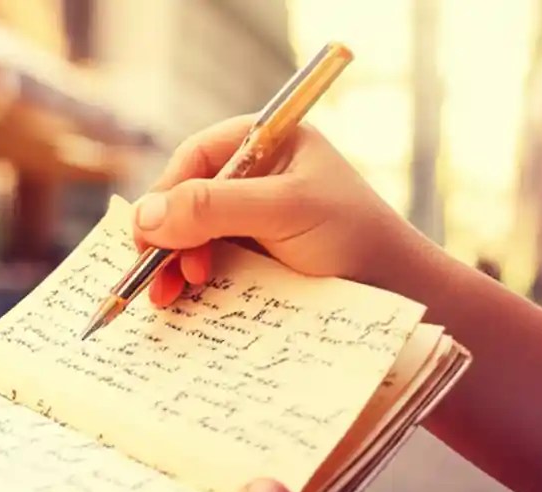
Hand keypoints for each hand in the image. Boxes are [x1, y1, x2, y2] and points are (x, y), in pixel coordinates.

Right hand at [133, 116, 427, 305]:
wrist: (397, 295)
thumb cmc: (353, 239)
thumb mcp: (283, 211)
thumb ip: (213, 207)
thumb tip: (143, 216)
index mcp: (268, 143)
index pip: (196, 158)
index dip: (167, 193)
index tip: (151, 233)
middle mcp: (255, 176)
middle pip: (185, 198)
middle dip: (166, 235)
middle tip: (158, 274)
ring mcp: (251, 219)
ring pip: (188, 234)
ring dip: (171, 262)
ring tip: (168, 295)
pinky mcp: (251, 258)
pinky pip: (204, 262)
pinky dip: (186, 280)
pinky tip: (181, 299)